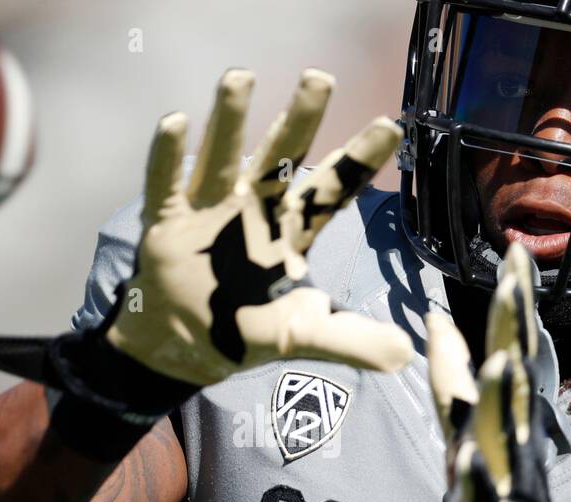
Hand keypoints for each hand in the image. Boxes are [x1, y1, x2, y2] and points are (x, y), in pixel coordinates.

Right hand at [108, 67, 413, 384]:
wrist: (182, 347)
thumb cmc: (244, 330)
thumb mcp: (301, 335)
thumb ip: (350, 340)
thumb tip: (404, 355)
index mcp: (290, 229)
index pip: (332, 188)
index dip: (358, 159)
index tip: (389, 126)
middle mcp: (253, 207)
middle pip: (281, 155)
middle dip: (300, 118)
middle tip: (320, 78)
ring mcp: (209, 209)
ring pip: (221, 156)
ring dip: (229, 119)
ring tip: (239, 77)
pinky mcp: (168, 222)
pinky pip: (166, 183)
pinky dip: (168, 157)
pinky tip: (175, 122)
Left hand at [426, 243, 570, 501]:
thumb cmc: (493, 495)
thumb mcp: (469, 428)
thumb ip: (453, 374)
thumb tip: (435, 318)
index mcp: (504, 414)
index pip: (507, 346)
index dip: (511, 304)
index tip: (516, 254)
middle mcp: (510, 435)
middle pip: (514, 371)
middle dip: (513, 325)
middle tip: (517, 276)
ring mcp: (505, 476)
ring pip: (504, 428)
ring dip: (502, 395)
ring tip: (502, 359)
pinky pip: (480, 494)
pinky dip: (473, 477)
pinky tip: (464, 457)